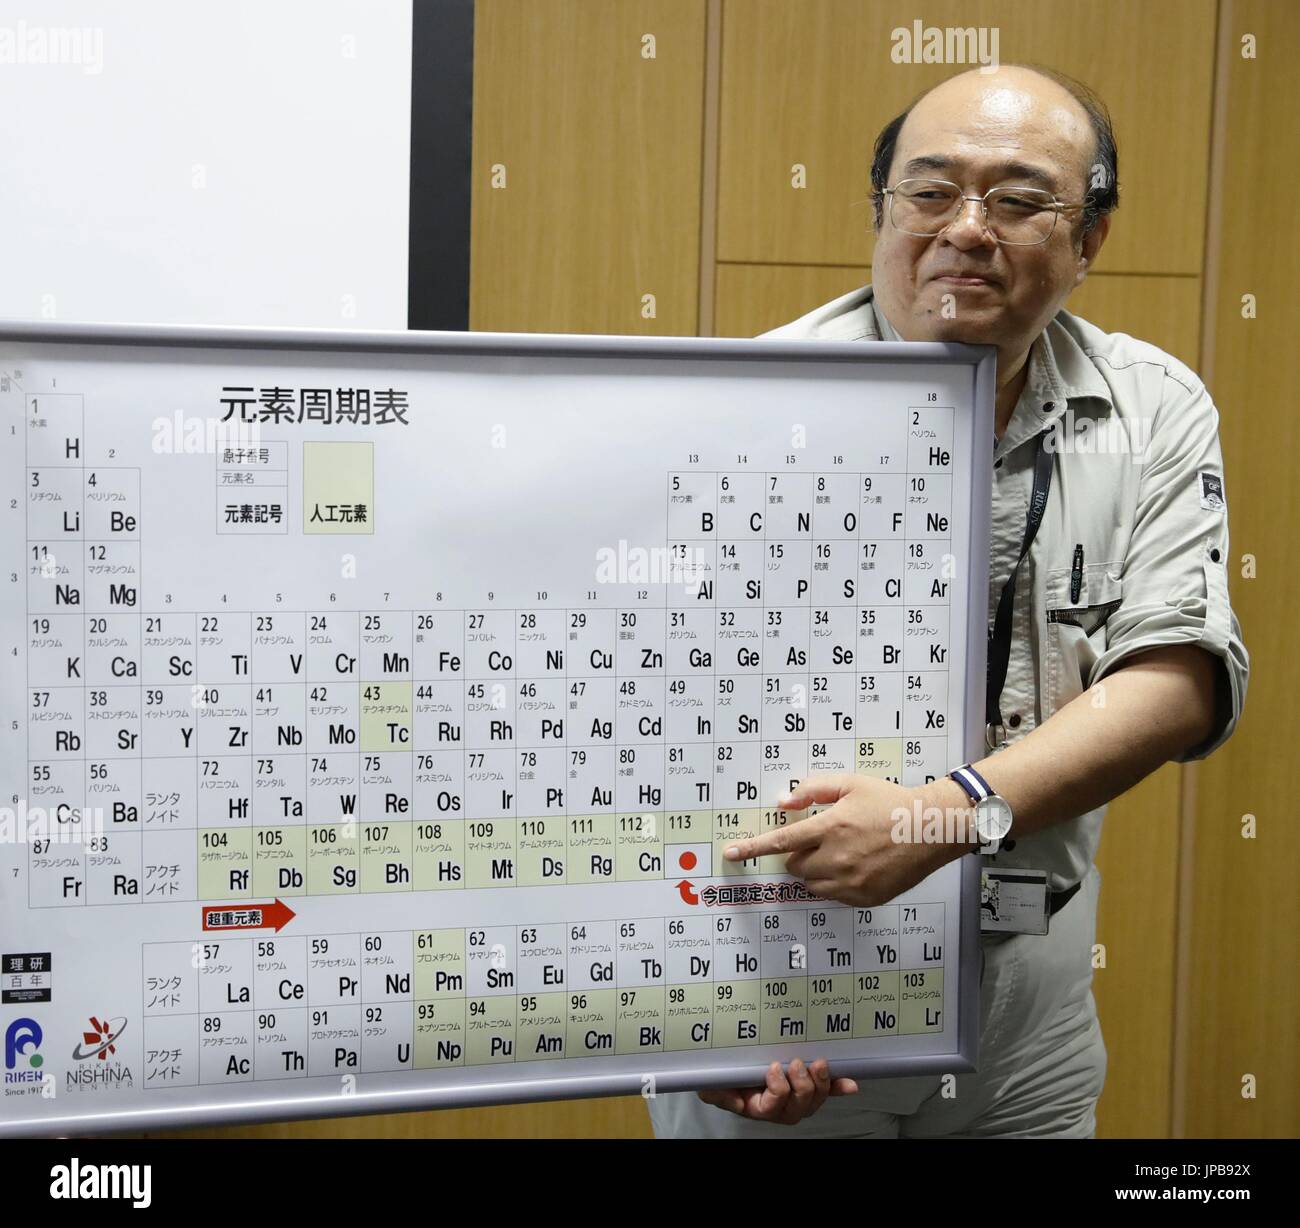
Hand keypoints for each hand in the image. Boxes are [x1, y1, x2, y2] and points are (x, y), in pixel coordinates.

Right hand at [698, 1058, 857, 1124]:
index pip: (771, 1107)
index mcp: (757, 1106)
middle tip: (798, 1063)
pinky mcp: (808, 1082)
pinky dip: (839, 1087)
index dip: (777, 1090)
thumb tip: (737, 1103)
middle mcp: (779, 1105)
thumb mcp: (711, 1083)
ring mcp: (796, 1095)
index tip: (773, 1068)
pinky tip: (850, 1083)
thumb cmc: (722, 1075)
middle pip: (798, 1107)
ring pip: (814, 1099)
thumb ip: (717, 1094)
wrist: (729, 1063)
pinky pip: (827, 1090)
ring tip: (819, 1064)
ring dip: (821, 1084)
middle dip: (803, 1087)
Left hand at [722, 772, 964, 906]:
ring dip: (816, 870)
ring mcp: (852, 882)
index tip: (731, 853)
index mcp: (831, 827)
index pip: (781, 841)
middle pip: (795, 865)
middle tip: (824, 839)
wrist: (930, 829)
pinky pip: (834, 895)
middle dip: (801, 854)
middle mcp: (838, 858)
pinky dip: (836, 883)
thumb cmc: (889, 803)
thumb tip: (783, 802)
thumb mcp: (850, 784)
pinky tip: (857, 865)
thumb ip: (813, 790)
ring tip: (842, 852)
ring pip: (812, 883)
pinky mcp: (865, 898)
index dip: (753, 847)